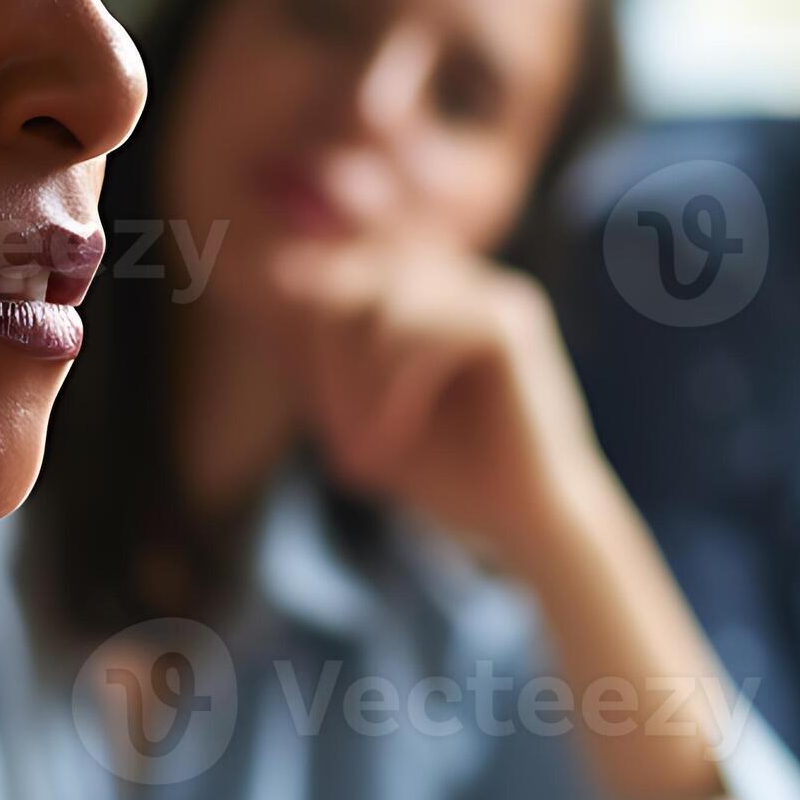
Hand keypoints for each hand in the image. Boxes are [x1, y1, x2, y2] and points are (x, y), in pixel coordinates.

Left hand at [263, 239, 608, 565]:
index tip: (328, 424)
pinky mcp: (507, 323)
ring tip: (369, 447)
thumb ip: (321, 349)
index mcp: (430, 295)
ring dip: (359, 378)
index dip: (317, 345)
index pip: (342, 276)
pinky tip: (403, 434)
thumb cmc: (448, 474)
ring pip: (383, 299)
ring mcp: (490, 292)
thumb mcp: (359, 410)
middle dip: (331, 361)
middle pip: (354, 277)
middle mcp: (463, 281)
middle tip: (339, 438)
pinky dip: (396, 385)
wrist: (526, 525)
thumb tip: (273, 274)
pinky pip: (420, 327)